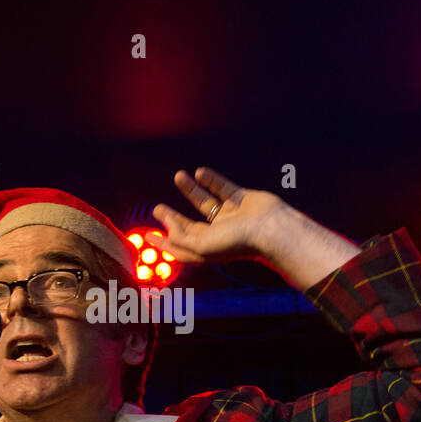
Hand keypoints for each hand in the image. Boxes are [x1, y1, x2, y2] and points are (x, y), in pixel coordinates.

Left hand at [149, 167, 287, 263]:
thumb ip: (181, 239)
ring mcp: (232, 216)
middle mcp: (219, 233)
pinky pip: (223, 188)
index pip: (182, 246)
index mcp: (208, 248)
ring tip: (179, 176)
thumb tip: (167, 230)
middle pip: (191, 226)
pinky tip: (200, 173)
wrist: (271, 228)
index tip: (149, 236)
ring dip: (191, 190)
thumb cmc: (238, 242)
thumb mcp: (202, 246)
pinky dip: (212, 180)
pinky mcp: (242, 200)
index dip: (164, 242)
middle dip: (173, 218)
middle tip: (157, 209)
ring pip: (206, 202)